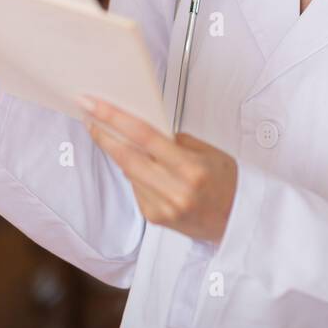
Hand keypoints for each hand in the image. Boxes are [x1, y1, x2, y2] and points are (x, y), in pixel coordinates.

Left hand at [81, 97, 237, 244]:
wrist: (237, 220)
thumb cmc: (228, 184)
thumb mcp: (211, 153)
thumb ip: (177, 142)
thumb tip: (146, 131)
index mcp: (191, 169)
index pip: (146, 137)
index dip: (117, 119)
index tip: (97, 107)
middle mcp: (175, 191)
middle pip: (127, 157)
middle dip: (104, 134)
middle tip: (90, 117)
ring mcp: (163, 207)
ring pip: (129, 172)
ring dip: (118, 152)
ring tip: (111, 135)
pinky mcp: (155, 218)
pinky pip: (136, 188)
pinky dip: (134, 172)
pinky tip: (140, 165)